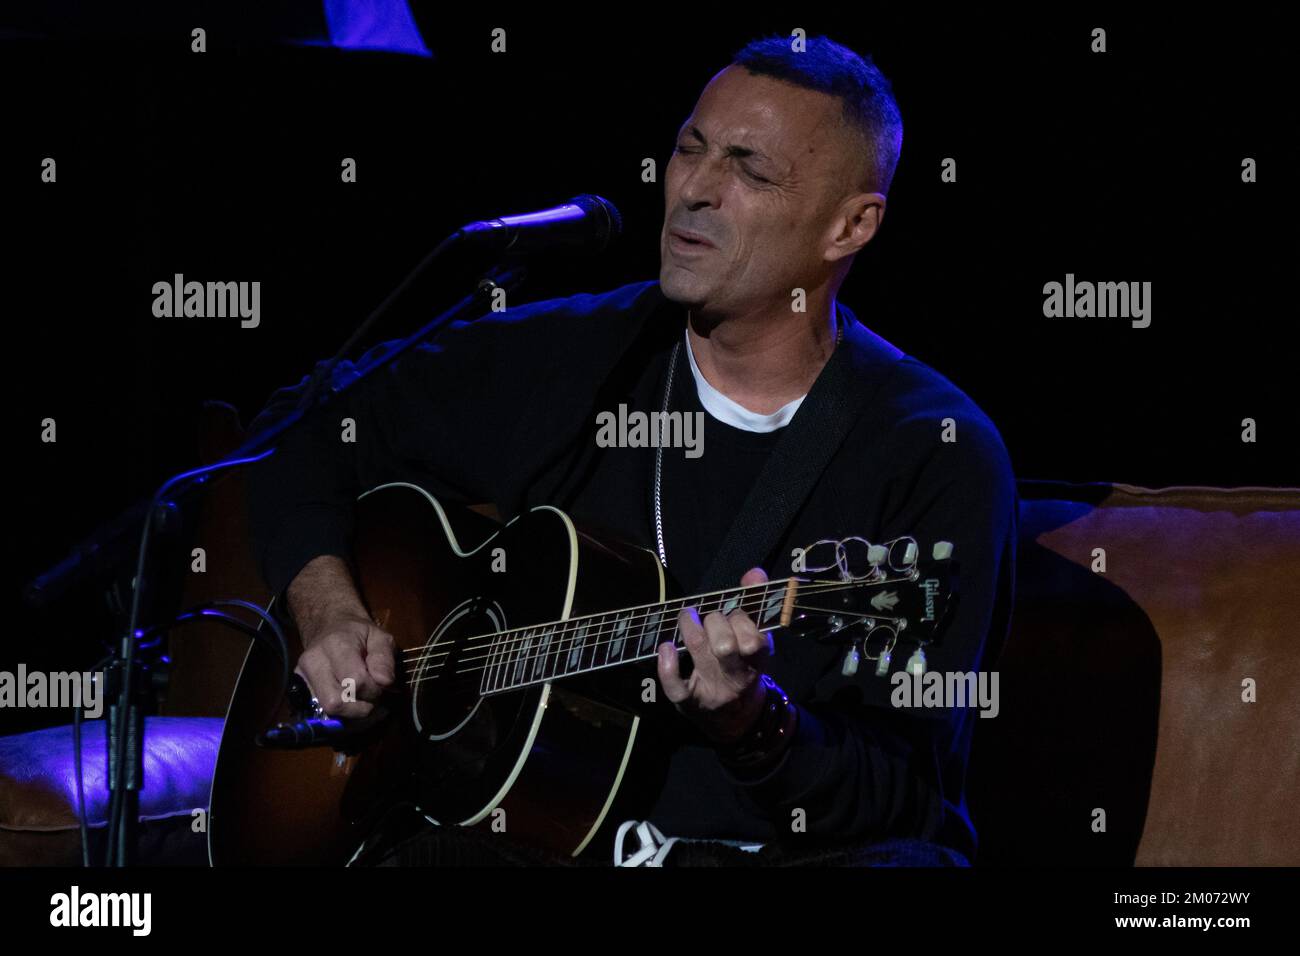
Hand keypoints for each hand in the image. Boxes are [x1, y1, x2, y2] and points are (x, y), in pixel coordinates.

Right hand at [295, 611, 396, 718]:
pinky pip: (320, 712)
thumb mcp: (379, 637)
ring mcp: (302, 676)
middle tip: (373, 697)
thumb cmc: (358, 633)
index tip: (382, 686)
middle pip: (335, 702)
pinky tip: (351, 705)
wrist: (328, 626)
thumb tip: (385, 682)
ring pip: (326, 710)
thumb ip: (384, 658)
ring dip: (351, 713)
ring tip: (363, 701)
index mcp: (336, 645)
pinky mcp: (300, 687)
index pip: (355, 681)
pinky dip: (340, 714)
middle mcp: (314, 661)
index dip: (374, 690)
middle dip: (361, 707)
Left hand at [657, 567, 772, 744]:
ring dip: (690, 626)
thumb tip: (755, 573)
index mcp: (756, 661)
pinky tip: (665, 648)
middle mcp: (736, 678)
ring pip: (700, 653)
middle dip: (715, 621)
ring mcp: (711, 690)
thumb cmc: (744, 667)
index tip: (734, 614)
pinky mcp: (688, 702)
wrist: (737, 720)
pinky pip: (674, 685)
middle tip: (711, 619)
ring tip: (687, 616)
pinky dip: (666, 664)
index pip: (754, 640)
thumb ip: (755, 604)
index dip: (742, 620)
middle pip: (725, 646)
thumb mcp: (756, 641)